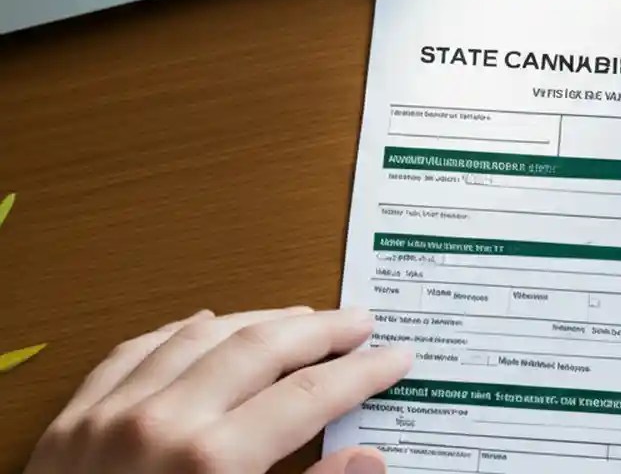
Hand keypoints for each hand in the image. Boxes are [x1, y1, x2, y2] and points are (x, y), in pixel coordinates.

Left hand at [24, 307, 410, 473]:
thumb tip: (369, 459)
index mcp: (214, 463)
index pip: (311, 396)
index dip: (362, 374)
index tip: (395, 358)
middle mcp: (164, 423)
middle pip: (262, 349)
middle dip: (320, 331)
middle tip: (358, 321)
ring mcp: (111, 416)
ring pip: (200, 336)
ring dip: (257, 320)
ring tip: (298, 317)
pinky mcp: (71, 422)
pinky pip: (133, 351)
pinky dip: (177, 332)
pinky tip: (205, 323)